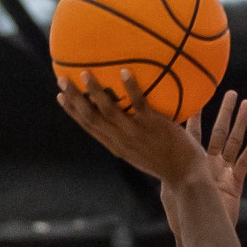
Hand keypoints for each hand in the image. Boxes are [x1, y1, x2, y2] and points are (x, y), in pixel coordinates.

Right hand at [58, 71, 204, 185]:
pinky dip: (130, 88)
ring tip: (84, 73)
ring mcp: (135, 133)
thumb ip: (131, 136)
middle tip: (61, 79)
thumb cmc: (167, 162)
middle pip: (90, 118)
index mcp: (116, 146)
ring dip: (94, 91)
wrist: (185, 175)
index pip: (89, 127)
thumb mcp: (142, 152)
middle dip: (74, 99)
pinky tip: (124, 70)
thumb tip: (129, 115)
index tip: (60, 96)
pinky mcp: (153, 125)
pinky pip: (139, 103)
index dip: (72, 112)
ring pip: (109, 110)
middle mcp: (121, 140)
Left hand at [173, 91, 246, 225]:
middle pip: (218, 132)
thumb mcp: (168, 188)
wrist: (197, 233)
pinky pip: (245, 162)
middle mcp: (208, 164)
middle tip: (231, 92)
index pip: (193, 133)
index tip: (197, 97)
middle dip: (225, 112)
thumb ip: (164, 168)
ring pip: (234, 142)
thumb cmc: (179, 216)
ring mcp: (223, 173)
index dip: (195, 115)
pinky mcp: (235, 184)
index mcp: (192, 163)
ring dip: (241, 122)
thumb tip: (145, 148)